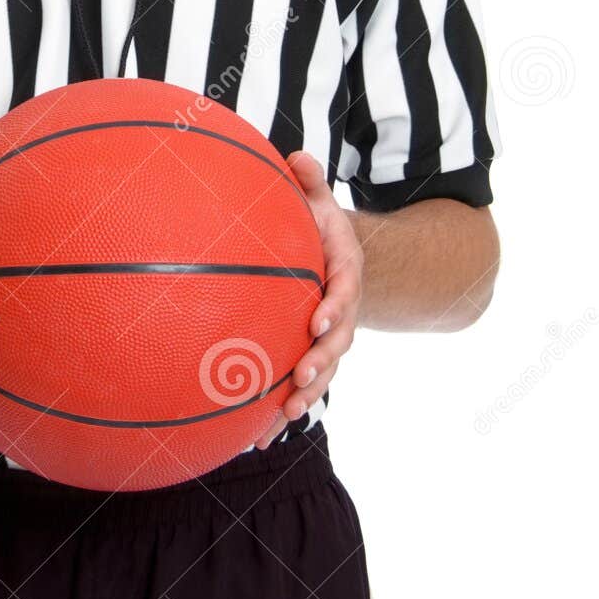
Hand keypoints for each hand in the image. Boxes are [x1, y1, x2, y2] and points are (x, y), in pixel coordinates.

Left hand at [255, 149, 362, 447]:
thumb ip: (309, 183)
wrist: (338, 259)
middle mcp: (342, 311)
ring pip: (323, 373)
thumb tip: (297, 157)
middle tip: (303, 377)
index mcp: (344, 272)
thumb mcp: (319, 202)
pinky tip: (253, 441)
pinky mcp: (310, 358)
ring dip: (305, 397)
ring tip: (281, 418)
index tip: (320, 323)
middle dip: (323, 363)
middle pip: (339, 343)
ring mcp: (329, 339)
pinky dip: (279, 415)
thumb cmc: (318, 227)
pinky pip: (298, 388)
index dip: (336, 309)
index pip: (345, 292)